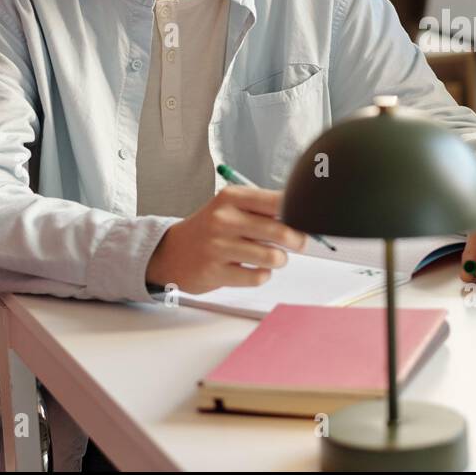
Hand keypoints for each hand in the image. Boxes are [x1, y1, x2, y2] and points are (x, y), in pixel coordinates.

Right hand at [145, 186, 307, 293]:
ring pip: (272, 257)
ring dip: (280, 260)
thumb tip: (301, 215)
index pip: (278, 201)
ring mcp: (218, 247)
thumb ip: (263, 209)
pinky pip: (258, 277)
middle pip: (280, 231)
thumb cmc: (210, 229)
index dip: (298, 213)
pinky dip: (263, 275)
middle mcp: (224, 219)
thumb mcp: (231, 207)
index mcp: (232, 197)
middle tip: (298, 243)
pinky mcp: (215, 272)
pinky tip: (254, 269)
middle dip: (297, 240)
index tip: (304, 219)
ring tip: (274, 257)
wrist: (170, 251)